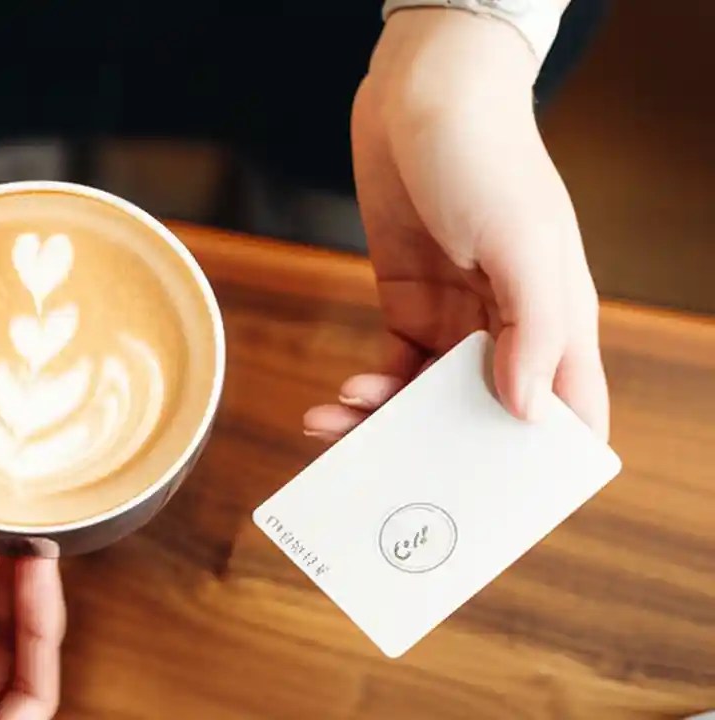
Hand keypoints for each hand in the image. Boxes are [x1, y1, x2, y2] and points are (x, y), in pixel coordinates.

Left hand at [305, 8, 607, 442]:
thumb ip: (531, 330)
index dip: (542, 464)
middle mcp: (510, 330)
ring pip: (425, 400)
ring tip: (336, 430)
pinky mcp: (408, 300)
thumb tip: (522, 413)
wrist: (422, 95)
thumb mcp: (523, 241)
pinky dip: (366, 390)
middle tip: (388, 482)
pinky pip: (390, 367)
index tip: (493, 501)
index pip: (569, 415)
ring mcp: (456, 317)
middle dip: (437, 455)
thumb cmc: (485, 157)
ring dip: (384, 425)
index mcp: (559, 323)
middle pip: (482, 419)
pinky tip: (338, 397)